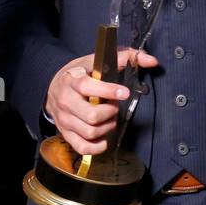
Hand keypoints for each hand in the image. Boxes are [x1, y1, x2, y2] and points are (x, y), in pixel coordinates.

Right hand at [44, 47, 158, 155]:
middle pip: (91, 115)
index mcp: (72, 80)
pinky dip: (98, 146)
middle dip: (110, 112)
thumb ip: (126, 57)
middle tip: (115, 107)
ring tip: (110, 118)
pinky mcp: (65, 133)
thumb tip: (152, 61)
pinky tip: (104, 135)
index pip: (87, 87)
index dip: (108, 91)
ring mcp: (64, 119)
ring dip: (107, 127)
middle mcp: (65, 101)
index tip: (124, 93)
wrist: (54, 87)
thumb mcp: (98, 60)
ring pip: (90, 132)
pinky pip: (83, 147)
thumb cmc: (81, 73)